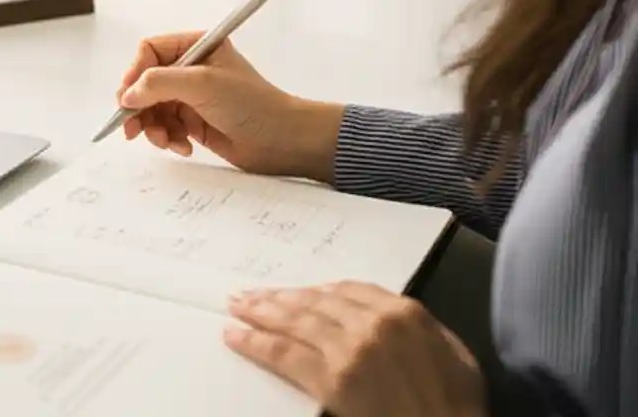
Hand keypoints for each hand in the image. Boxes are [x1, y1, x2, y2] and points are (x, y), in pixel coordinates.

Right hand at [116, 33, 344, 181]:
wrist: (282, 140)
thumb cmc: (251, 104)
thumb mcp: (202, 84)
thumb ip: (159, 83)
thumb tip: (127, 95)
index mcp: (196, 46)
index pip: (150, 52)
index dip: (134, 74)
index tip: (127, 99)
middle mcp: (191, 68)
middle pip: (146, 83)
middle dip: (139, 107)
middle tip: (131, 129)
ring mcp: (192, 96)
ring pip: (152, 108)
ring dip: (153, 128)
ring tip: (166, 142)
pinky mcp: (194, 121)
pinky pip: (165, 127)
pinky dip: (168, 138)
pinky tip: (184, 147)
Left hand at [225, 282, 486, 416]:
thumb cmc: (458, 404)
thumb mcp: (452, 352)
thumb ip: (416, 328)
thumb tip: (386, 318)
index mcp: (404, 311)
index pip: (347, 289)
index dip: (315, 291)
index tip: (296, 292)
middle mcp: (373, 323)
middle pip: (314, 302)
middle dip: (279, 297)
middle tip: (249, 295)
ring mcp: (350, 349)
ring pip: (294, 322)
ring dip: (260, 313)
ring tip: (237, 308)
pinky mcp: (332, 378)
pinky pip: (284, 353)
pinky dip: (255, 342)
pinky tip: (235, 336)